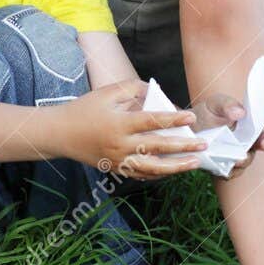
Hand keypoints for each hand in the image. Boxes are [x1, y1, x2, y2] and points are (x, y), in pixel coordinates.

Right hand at [54, 79, 209, 179]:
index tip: (191, 117)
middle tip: (203, 144)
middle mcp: (120, 145)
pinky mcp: (115, 169)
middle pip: (157, 147)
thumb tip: (158, 95)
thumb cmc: (85, 109)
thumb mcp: (107, 93)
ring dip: (176, 167)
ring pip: (152, 168)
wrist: (60, 134)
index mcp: (119, 123)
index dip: (173, 119)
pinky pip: (141, 175)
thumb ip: (133, 89)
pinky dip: (158, 174)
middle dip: (183, 146)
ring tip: (194, 163)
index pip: (152, 121)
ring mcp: (118, 160)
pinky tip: (173, 170)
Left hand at [193, 90, 263, 179]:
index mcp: (250, 121)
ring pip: (247, 158)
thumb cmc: (206, 114)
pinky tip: (226, 168)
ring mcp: (239, 154)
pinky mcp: (227, 167)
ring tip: (240, 157)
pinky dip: (230, 170)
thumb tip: (240, 113)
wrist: (187, 131)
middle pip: (263, 142)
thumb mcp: (215, 104)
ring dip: (245, 159)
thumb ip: (228, 105)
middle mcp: (249, 139)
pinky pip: (232, 172)